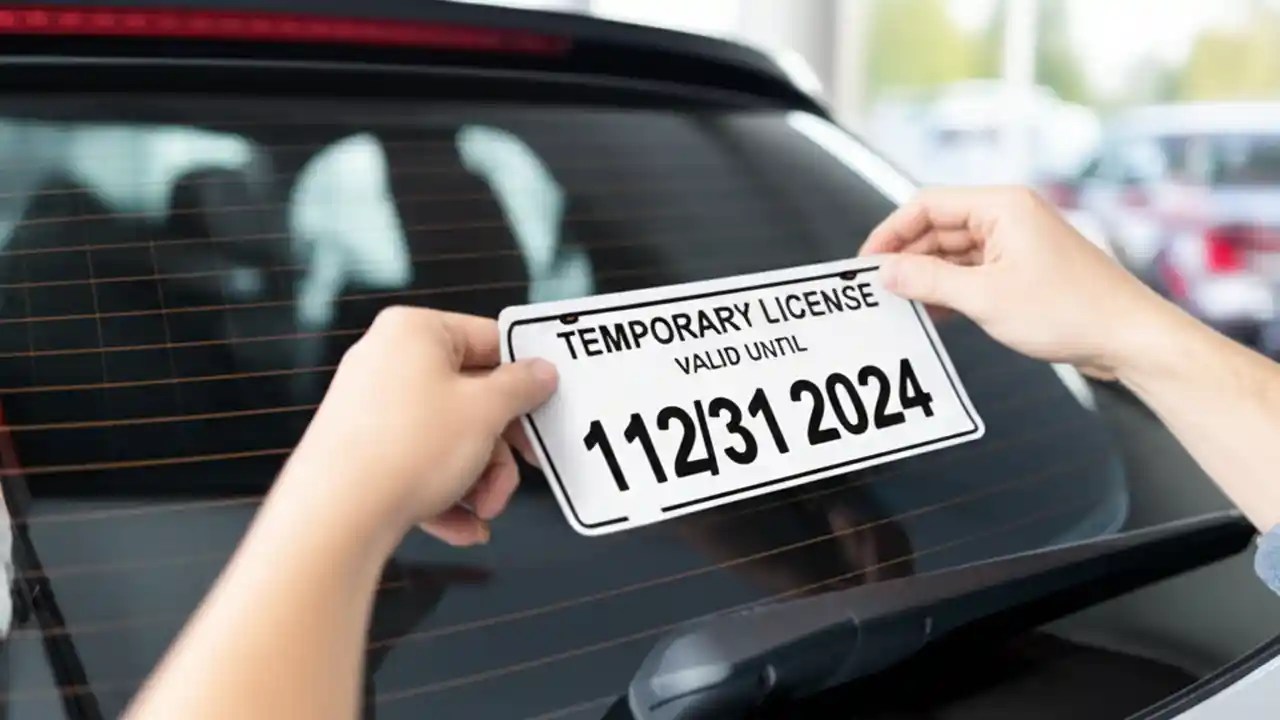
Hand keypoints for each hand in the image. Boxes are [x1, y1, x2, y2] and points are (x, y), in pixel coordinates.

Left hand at [283, 306, 557, 545]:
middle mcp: (387, 361)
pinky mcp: (360, 450)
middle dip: (500, 448)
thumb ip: (522, 387)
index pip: (489, 340)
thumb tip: (541, 373)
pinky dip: (445, 495)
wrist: (335, 516)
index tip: (544, 406)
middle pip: (471, 398)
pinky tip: (464, 526)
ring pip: (448, 439)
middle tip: (521, 471)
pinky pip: (417, 465)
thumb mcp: (485, 411)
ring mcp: (370, 406)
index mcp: (415, 332)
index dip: (524, 377)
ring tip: (485, 510)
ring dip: (478, 479)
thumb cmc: (404, 450)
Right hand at [860, 186, 1167, 377]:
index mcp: (1002, 206)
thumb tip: (886, 272)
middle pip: (939, 227)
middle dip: (907, 256)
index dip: (891, 232)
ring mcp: (1018, 243)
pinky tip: (934, 312)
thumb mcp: (985, 298)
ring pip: (955, 252)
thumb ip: (929, 281)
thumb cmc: (1070, 311)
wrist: (1129, 338)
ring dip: (928, 276)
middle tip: (878, 287)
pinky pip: (975, 271)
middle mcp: (1010, 216)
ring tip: (902, 303)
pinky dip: (952, 289)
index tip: (867, 262)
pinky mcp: (1025, 270)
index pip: (927, 204)